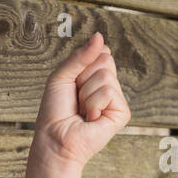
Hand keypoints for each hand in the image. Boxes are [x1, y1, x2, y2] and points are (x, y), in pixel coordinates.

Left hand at [31, 32, 130, 171]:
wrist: (54, 140)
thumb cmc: (54, 112)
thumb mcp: (61, 76)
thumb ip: (79, 56)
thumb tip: (99, 36)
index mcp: (96, 77)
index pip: (99, 52)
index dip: (80, 65)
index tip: (71, 84)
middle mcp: (109, 86)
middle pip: (104, 60)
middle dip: (83, 78)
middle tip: (76, 98)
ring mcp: (117, 100)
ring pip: (105, 75)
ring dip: (85, 94)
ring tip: (82, 111)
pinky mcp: (122, 113)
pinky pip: (108, 92)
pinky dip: (93, 104)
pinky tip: (90, 118)